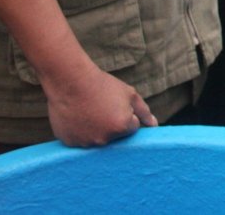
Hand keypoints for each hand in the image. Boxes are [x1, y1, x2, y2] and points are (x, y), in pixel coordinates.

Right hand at [41, 62, 156, 146]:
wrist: (70, 80)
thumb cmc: (103, 85)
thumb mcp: (129, 94)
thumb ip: (144, 111)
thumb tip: (154, 125)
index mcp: (122, 126)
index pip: (133, 127)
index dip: (126, 114)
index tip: (115, 104)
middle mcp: (105, 139)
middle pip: (115, 136)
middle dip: (113, 124)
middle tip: (101, 107)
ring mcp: (86, 142)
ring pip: (97, 138)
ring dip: (96, 129)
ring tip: (89, 111)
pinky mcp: (70, 143)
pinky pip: (81, 140)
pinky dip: (81, 131)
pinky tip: (78, 117)